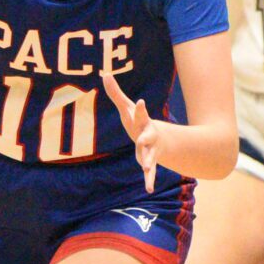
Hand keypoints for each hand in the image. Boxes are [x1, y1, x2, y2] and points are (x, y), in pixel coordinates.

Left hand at [100, 70, 157, 190]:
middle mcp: (148, 135)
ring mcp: (150, 149)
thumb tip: (104, 74)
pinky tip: (148, 189)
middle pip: (146, 135)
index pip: (139, 114)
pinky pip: (150, 171)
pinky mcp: (150, 160)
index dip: (139, 109)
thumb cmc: (137, 121)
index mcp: (141, 121)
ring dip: (149, 162)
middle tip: (141, 139)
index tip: (139, 102)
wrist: (160, 138)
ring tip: (147, 168)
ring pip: (150, 155)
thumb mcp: (126, 108)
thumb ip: (115, 93)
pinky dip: (149, 180)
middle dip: (145, 137)